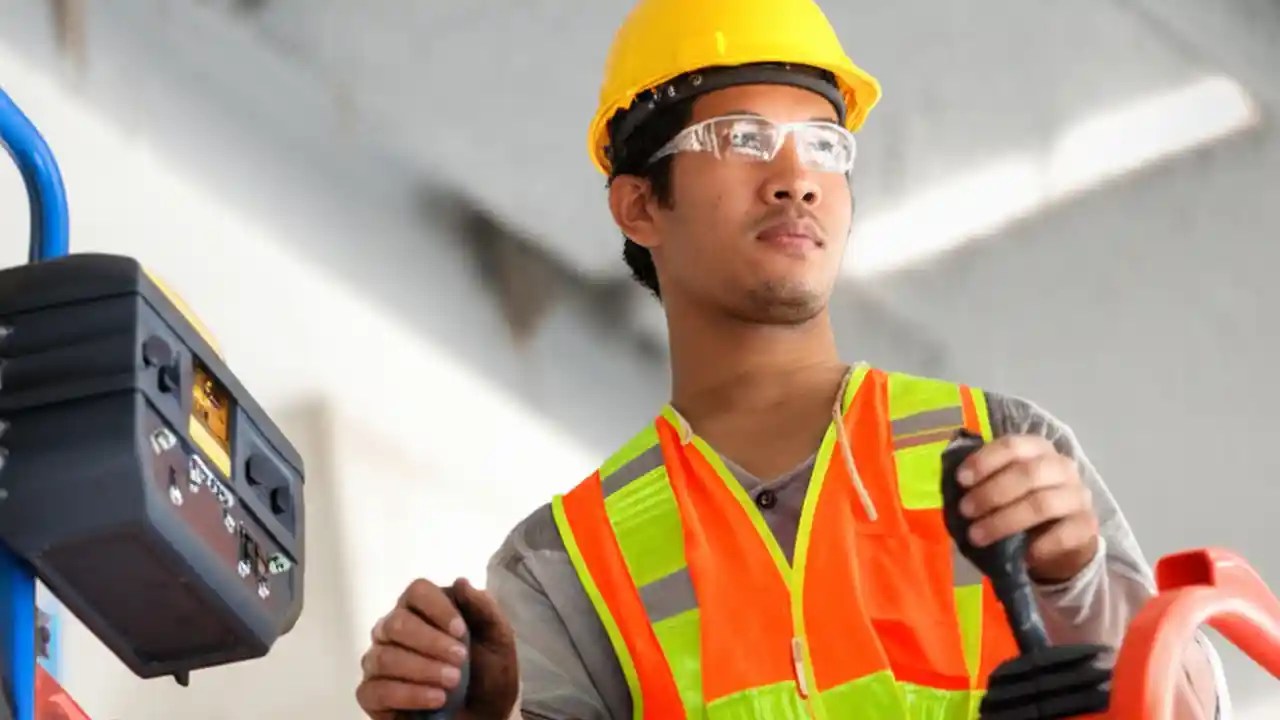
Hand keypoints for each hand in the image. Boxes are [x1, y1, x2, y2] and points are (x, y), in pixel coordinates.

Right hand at [356, 577, 519, 719]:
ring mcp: (378, 661)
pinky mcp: (372, 694)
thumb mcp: (499, 639)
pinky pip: (374, 690)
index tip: (461, 631)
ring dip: (422, 670)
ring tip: (453, 683)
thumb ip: (484, 609)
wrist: (488, 714)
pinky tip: (436, 700)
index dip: (437, 608)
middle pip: (397, 622)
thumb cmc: (489, 672)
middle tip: (460, 660)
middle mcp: (393, 630)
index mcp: (423, 609)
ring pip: (384, 657)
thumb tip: (462, 582)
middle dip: (430, 642)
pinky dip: (408, 695)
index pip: (417, 591)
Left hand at [955, 435, 1099, 583]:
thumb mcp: (1005, 487)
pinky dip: (1040, 546)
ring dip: (1004, 521)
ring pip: (1042, 504)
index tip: (961, 480)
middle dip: (991, 493)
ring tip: (977, 536)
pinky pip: (1064, 535)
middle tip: (965, 510)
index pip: (1013, 446)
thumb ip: (985, 481)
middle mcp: (1062, 467)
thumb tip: (953, 486)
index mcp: (1038, 449)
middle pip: (1027, 473)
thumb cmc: (1022, 504)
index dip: (985, 461)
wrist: (1060, 539)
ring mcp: (1079, 496)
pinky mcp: (1088, 525)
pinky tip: (1022, 556)